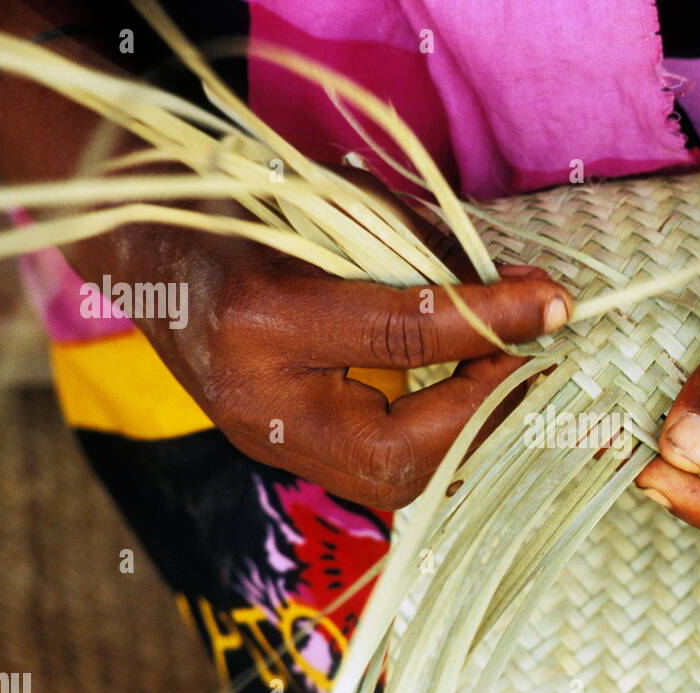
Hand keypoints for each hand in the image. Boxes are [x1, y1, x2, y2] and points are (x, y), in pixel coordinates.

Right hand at [67, 168, 571, 509]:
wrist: (145, 251)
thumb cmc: (244, 206)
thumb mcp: (338, 202)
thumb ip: (426, 252)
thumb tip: (526, 296)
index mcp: (260, 319)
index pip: (404, 334)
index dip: (489, 322)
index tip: (554, 303)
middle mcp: (258, 404)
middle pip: (401, 452)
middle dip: (486, 409)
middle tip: (536, 358)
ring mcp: (265, 444)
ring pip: (396, 481)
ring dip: (469, 435)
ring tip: (513, 380)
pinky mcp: (283, 454)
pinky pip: (381, 474)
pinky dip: (440, 442)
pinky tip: (471, 400)